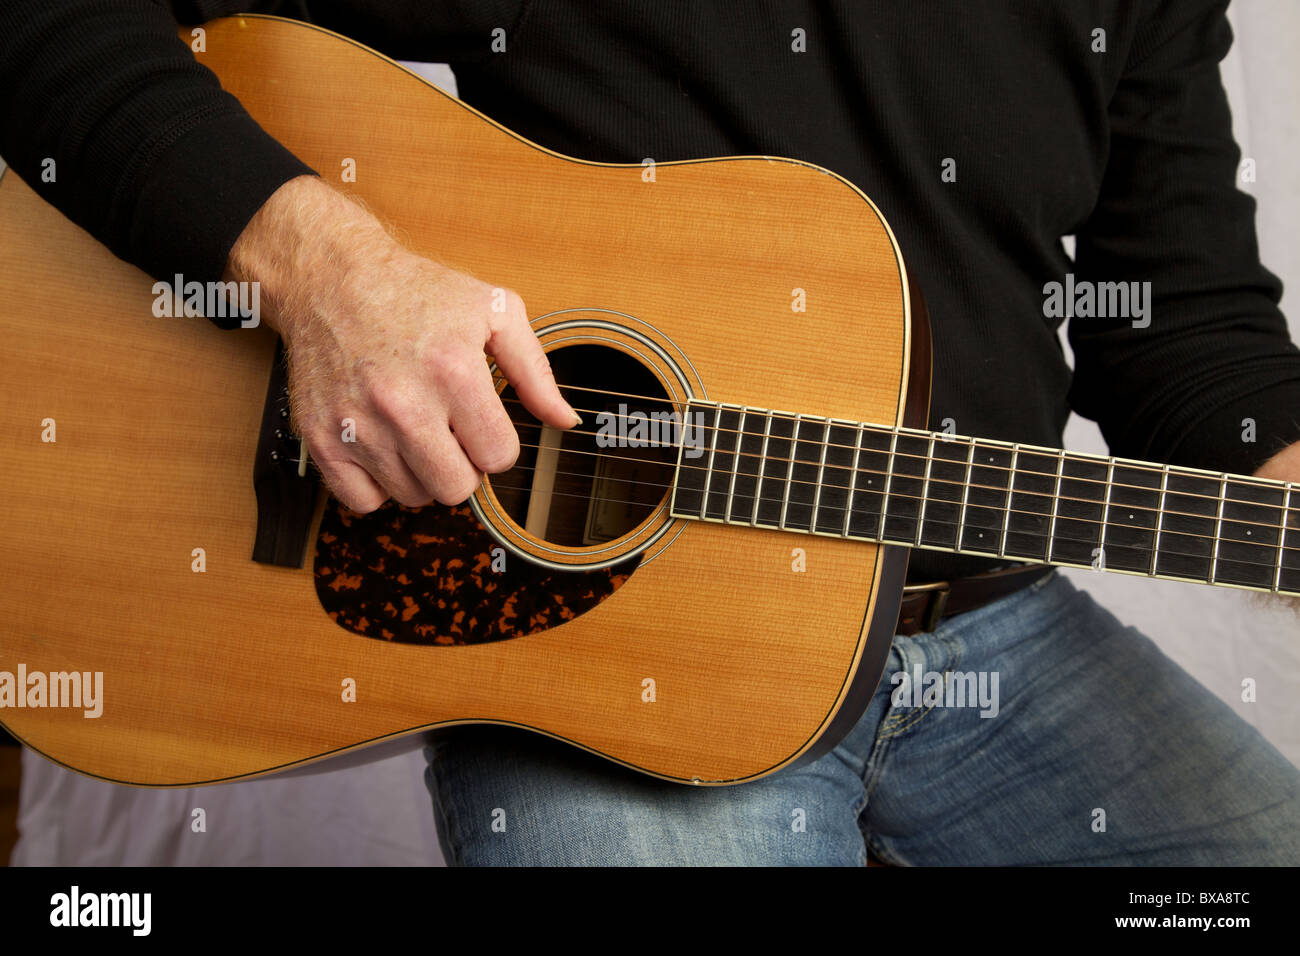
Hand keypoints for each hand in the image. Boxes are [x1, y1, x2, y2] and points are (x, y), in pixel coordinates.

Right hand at [224, 175, 578, 512]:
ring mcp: (357, 424)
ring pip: (413, 497)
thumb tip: (565, 421)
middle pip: (457, 488)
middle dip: (464, 465)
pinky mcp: (320, 438)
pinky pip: (363, 501)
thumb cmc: (417, 292)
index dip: (497, 443)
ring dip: (422, 473)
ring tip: (415, 431)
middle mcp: (403, 404)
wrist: (331, 277)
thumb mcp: (493, 312)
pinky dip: (377, 485)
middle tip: (451, 432)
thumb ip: (535, 371)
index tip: (481, 421)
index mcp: (454, 371)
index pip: (499, 457)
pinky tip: (383, 447)